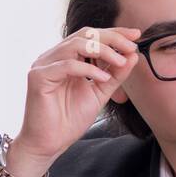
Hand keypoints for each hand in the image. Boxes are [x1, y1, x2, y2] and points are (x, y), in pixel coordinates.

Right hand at [6, 26, 141, 176]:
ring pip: (76, 44)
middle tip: (131, 46)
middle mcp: (54, 57)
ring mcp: (44, 65)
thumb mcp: (100, 92)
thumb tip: (132, 55)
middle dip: (111, 38)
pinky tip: (103, 78)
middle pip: (84, 34)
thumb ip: (115, 74)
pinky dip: (88, 69)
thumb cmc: (70, 119)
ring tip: (120, 62)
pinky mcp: (38, 77)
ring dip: (103, 51)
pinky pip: (67, 65)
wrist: (50, 143)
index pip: (91, 36)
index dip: (115, 33)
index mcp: (67, 57)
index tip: (136, 35)